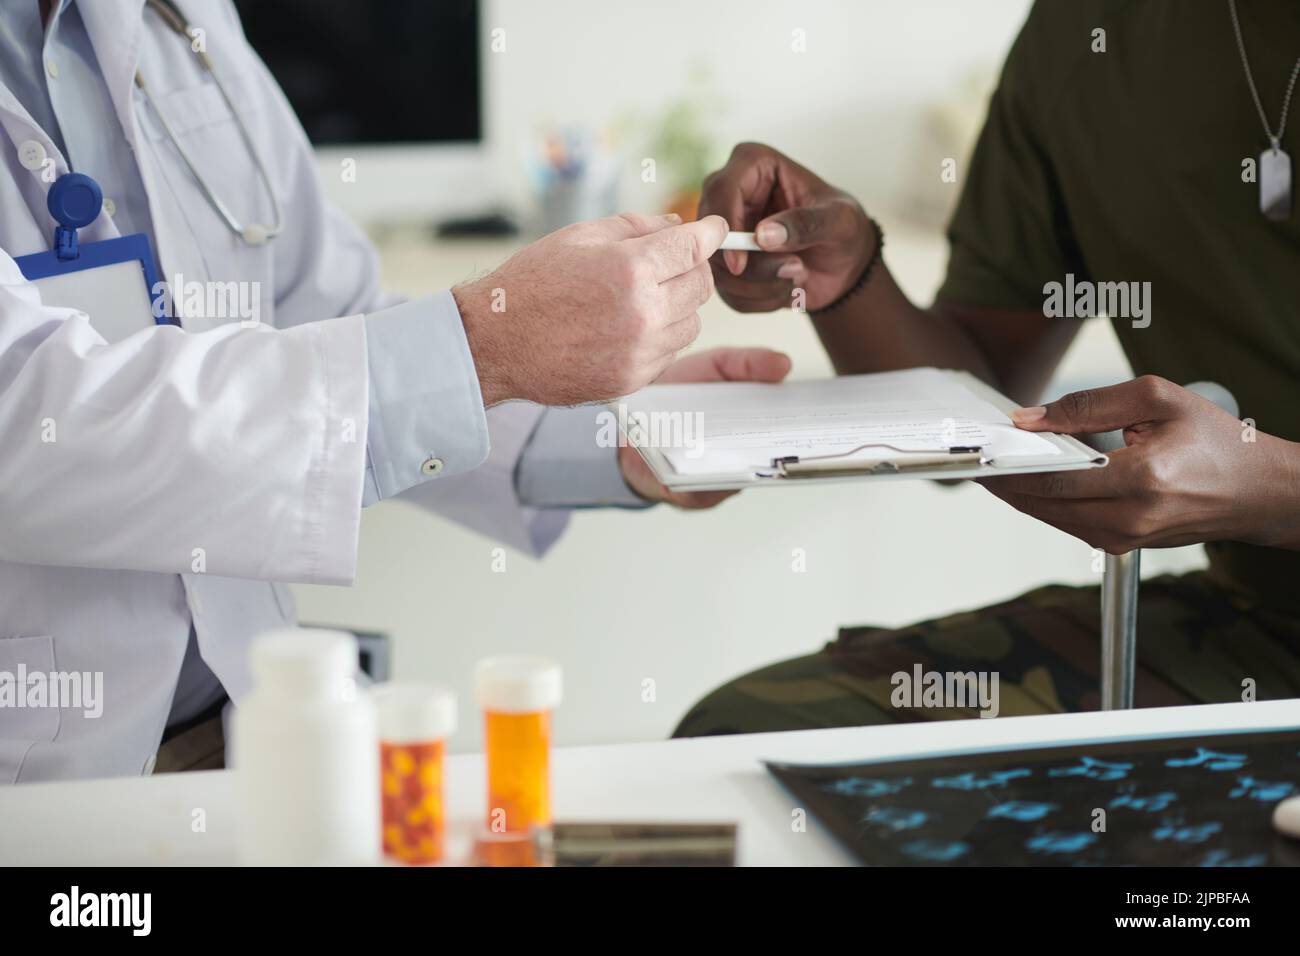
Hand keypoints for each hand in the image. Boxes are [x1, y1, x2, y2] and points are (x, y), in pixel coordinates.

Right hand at [453, 212, 726, 405]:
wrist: (496, 343)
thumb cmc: (531, 286)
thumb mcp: (579, 237)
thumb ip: (636, 227)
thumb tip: (678, 225)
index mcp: (631, 271)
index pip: (694, 247)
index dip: (709, 233)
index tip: (714, 230)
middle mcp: (643, 315)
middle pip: (701, 286)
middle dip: (691, 269)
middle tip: (669, 263)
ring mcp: (640, 352)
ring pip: (692, 324)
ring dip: (677, 307)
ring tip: (640, 299)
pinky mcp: (633, 379)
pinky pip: (669, 353)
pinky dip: (659, 337)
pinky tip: (626, 327)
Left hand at [618, 346, 792, 508]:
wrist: (628, 420)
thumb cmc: (678, 394)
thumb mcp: (713, 366)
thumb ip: (745, 362)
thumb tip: (784, 364)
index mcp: (752, 427)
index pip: (788, 429)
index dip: (804, 421)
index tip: (818, 408)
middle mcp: (741, 459)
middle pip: (772, 457)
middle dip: (784, 442)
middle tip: (795, 424)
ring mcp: (720, 480)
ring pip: (742, 477)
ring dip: (747, 462)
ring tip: (754, 440)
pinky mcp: (692, 496)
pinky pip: (706, 492)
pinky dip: (709, 478)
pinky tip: (708, 459)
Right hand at [698, 142, 872, 311]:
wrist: (843, 264)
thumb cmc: (842, 228)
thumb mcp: (838, 221)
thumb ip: (805, 224)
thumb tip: (764, 235)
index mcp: (753, 166)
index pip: (721, 190)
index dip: (725, 227)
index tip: (740, 263)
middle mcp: (730, 196)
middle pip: (710, 236)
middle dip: (750, 267)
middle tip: (795, 271)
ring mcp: (724, 233)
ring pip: (716, 270)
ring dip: (760, 286)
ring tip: (798, 275)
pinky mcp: (725, 265)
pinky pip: (728, 292)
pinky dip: (759, 299)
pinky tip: (785, 288)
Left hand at [978, 375, 1299, 552]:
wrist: (1258, 493)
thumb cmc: (1216, 441)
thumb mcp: (1158, 399)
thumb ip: (1088, 405)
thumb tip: (1030, 417)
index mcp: (1142, 480)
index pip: (1053, 478)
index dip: (1009, 465)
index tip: (979, 448)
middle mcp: (1129, 518)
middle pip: (1041, 502)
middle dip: (1003, 478)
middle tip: (973, 454)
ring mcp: (1124, 538)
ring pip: (1048, 516)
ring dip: (1018, 491)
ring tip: (993, 462)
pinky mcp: (1120, 545)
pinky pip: (1066, 522)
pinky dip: (1043, 500)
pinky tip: (1028, 477)